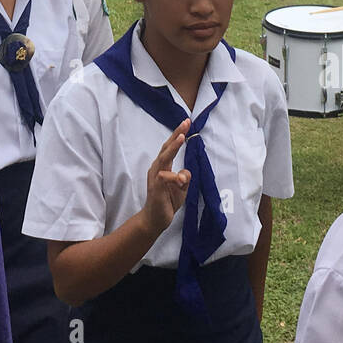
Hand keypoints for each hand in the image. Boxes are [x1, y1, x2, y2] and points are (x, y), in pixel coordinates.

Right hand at [141, 120, 190, 235]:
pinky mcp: (155, 187)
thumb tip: (185, 171)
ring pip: (163, 158)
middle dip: (176, 134)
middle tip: (186, 123)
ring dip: (172, 147)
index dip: (178, 134)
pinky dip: (173, 176)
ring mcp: (155, 177)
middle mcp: (157, 168)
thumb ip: (185, 177)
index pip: (170, 147)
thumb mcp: (182, 188)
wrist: (155, 219)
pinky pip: (163, 177)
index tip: (187, 122)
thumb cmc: (167, 201)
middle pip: (166, 147)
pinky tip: (180, 180)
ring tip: (181, 137)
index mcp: (163, 166)